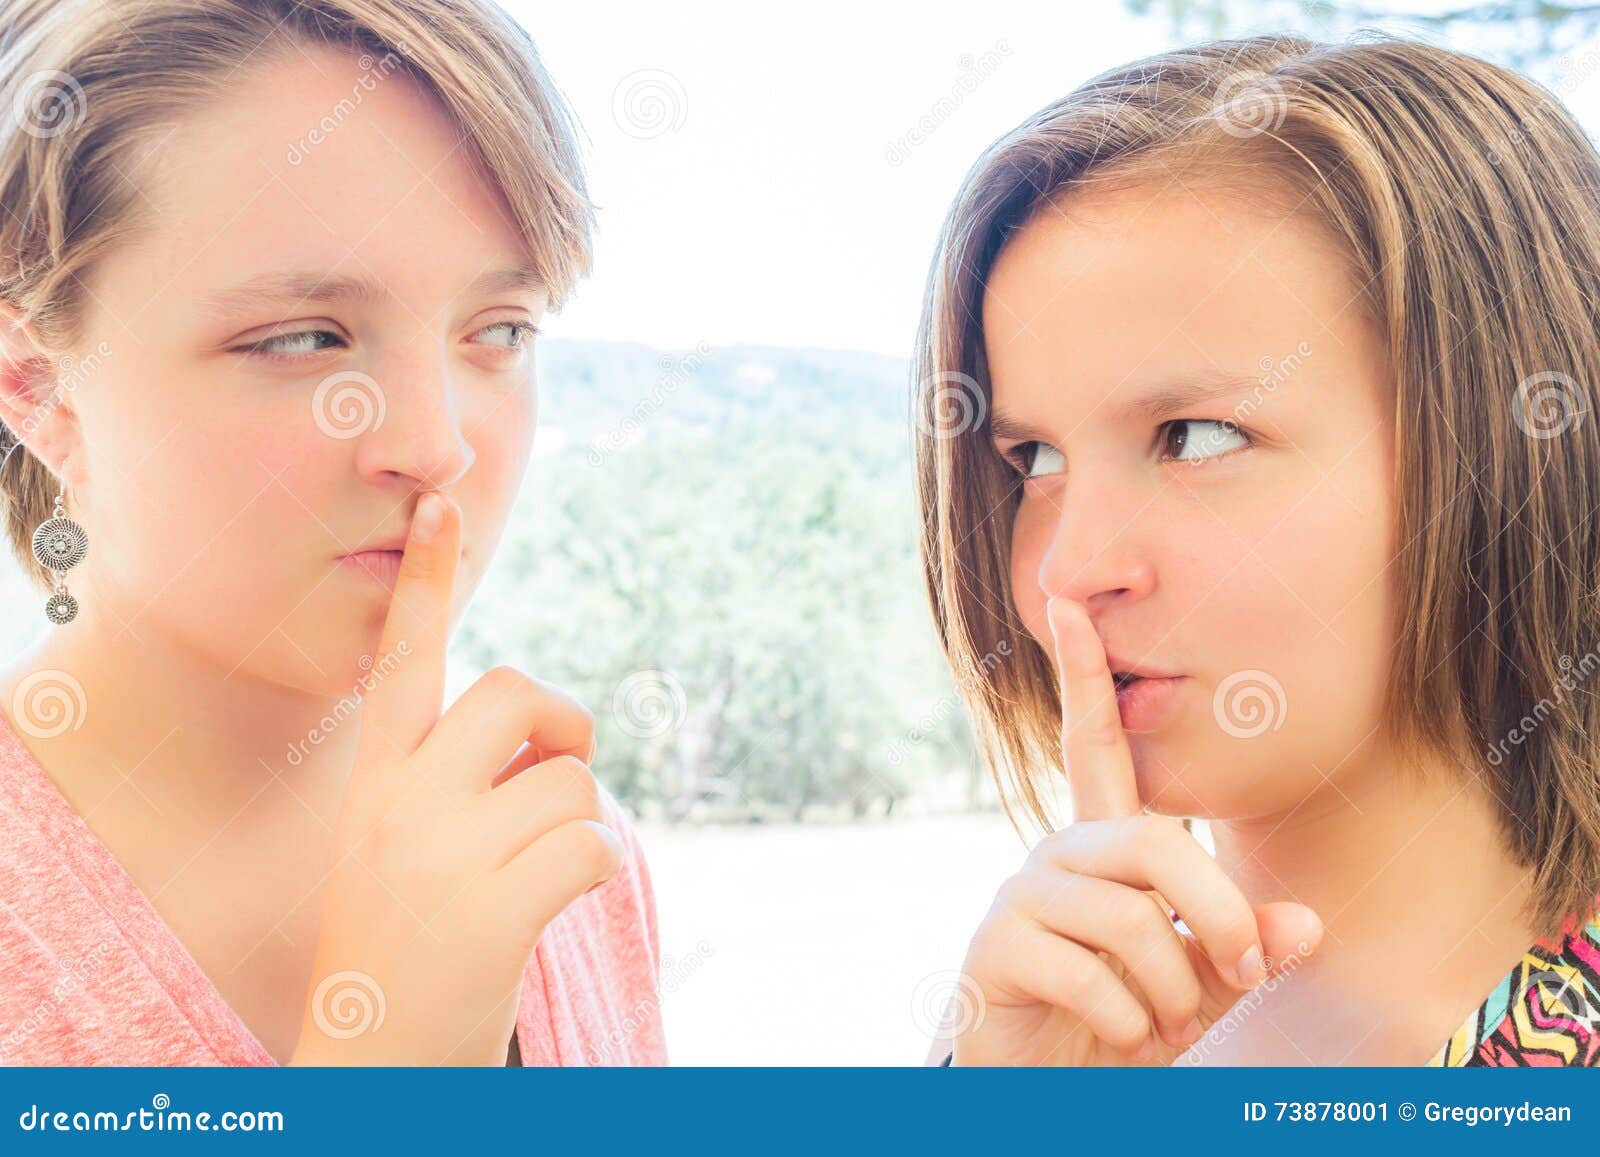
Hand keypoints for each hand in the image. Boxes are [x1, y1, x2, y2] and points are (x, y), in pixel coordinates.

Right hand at [289, 490, 620, 1065]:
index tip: (441, 505)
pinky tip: (555, 906)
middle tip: (553, 777)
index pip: (401, 663)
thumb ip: (453, 782)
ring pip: (569, 782)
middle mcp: (400, 803)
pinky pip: (590, 846)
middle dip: (562, 726)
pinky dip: (594, 874)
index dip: (427, 583)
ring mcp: (443, 856)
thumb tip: (551, 738)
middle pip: (518, 693)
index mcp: (374, 783)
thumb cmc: (397, 948)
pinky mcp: (491, 909)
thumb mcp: (397, 848)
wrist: (368, 1065)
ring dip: (575, 825)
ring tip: (533, 878)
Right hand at [950, 596, 1322, 1065]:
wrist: (1041, 1091)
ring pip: (1133, 919)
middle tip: (1241, 972)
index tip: (1065, 603)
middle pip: (1157, 844)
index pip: (1093, 745)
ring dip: (1172, 994)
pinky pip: (1090, 975)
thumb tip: (1306, 924)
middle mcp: (1059, 856)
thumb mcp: (1198, 987)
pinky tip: (1115, 1036)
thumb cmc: (1119, 1028)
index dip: (1082, 675)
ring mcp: (1022, 898)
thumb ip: (1245, 947)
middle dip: (1218, 915)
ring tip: (1160, 1026)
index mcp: (1105, 849)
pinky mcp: (997, 947)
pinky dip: (1127, 1023)